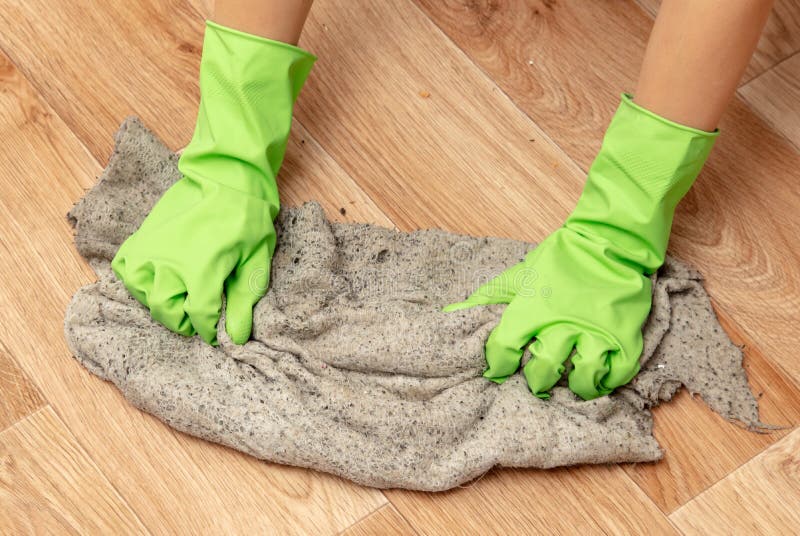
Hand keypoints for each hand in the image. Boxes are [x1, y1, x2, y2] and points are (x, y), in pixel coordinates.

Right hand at [111, 21, 314, 344]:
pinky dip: (136, 279)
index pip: (198, 316)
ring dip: (157, 302)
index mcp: (203, 269)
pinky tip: (155, 280)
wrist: (228, 175)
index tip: (214, 333)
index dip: (207, 330)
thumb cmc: (248, 217)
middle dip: (181, 321)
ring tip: (177, 298)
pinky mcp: (144, 235)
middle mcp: (171, 261)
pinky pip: (126, 266)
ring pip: (141, 291)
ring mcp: (153, 247)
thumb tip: (237, 336)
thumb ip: (244, 299)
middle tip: (195, 318)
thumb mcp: (255, 258)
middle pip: (165, 310)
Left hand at [445, 226, 648, 398]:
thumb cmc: (558, 260)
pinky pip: (618, 372)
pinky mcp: (625, 335)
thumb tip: (449, 314)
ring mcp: (596, 330)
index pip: (505, 349)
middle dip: (537, 381)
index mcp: (532, 308)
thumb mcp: (518, 276)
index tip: (499, 371)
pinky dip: (608, 381)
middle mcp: (563, 323)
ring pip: (583, 376)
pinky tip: (598, 379)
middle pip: (544, 370)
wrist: (609, 240)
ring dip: (574, 386)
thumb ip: (486, 299)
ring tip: (569, 385)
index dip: (498, 365)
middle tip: (537, 382)